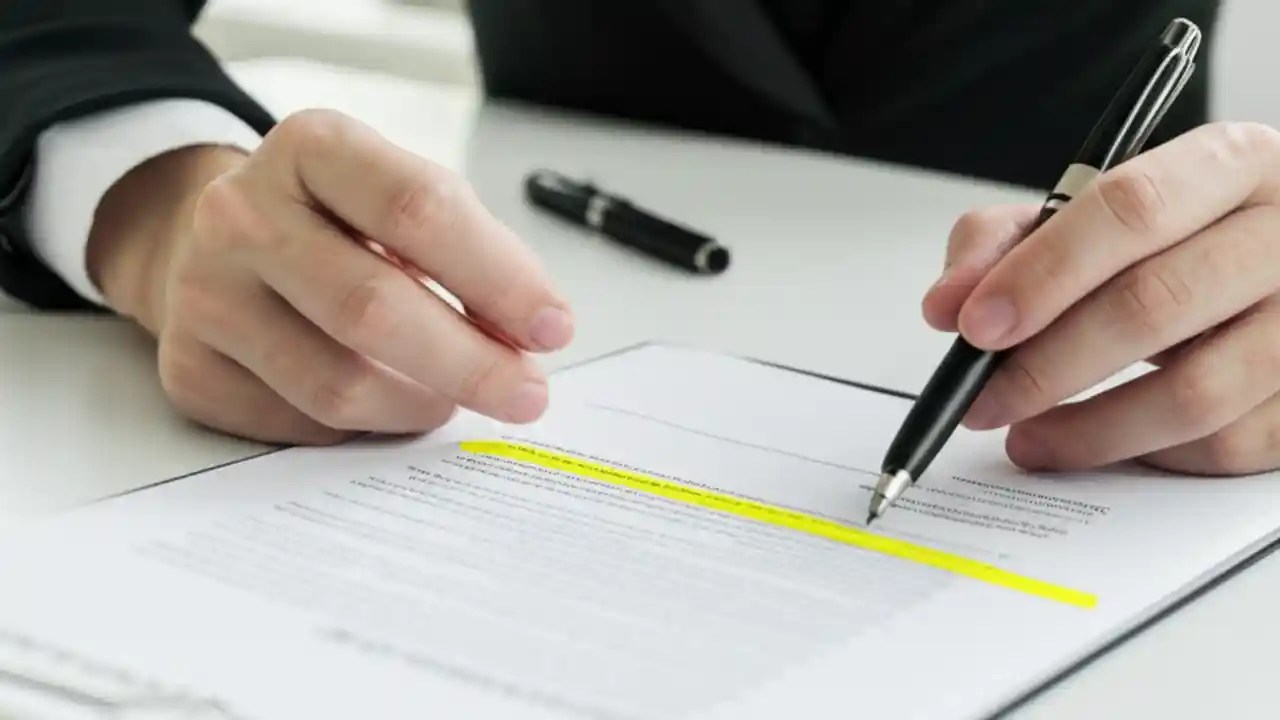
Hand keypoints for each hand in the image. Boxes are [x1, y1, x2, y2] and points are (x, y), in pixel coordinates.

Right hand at [88, 109, 573, 443]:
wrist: (206, 246)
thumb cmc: (334, 223)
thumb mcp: (397, 199)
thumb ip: (467, 253)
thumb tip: (527, 338)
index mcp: (310, 149)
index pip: (418, 208)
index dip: (498, 276)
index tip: (553, 327)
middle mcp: (241, 215)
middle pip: (372, 307)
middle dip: (471, 363)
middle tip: (527, 393)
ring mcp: (203, 295)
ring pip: (338, 384)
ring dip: (421, 403)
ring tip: (453, 395)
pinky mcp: (191, 371)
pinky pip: (303, 425)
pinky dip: (366, 424)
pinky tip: (384, 400)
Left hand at [923, 121, 1279, 475]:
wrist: (1273, 267)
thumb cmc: (1172, 241)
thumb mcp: (1088, 216)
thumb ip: (1006, 245)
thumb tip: (947, 304)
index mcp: (1231, 163)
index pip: (1132, 209)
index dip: (1044, 273)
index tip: (976, 325)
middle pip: (1156, 304)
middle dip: (1046, 363)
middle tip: (982, 395)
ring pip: (1196, 394)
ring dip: (1088, 429)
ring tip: (1025, 434)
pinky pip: (1225, 446)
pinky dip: (1144, 453)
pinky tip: (1096, 441)